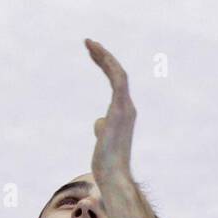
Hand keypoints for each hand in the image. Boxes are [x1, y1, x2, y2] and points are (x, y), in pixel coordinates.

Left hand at [85, 38, 136, 185]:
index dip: (105, 65)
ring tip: (89, 43)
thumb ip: (103, 126)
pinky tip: (96, 53)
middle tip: (89, 42)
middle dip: (104, 56)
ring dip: (104, 56)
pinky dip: (108, 65)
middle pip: (118, 73)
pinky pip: (118, 80)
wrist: (112, 175)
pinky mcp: (121, 109)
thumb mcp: (102, 139)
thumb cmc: (106, 161)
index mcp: (124, 111)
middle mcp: (128, 106)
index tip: (93, 53)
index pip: (116, 81)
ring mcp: (126, 107)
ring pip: (118, 73)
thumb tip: (99, 122)